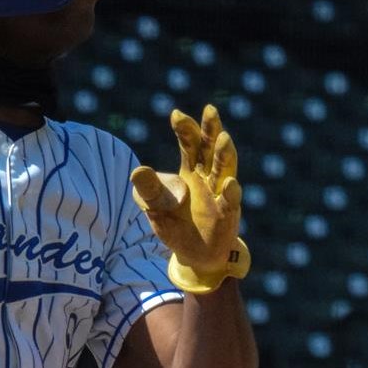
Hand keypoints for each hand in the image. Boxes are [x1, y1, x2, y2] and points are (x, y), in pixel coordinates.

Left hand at [130, 105, 249, 294]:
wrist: (196, 257)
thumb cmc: (176, 226)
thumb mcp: (155, 208)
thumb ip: (148, 190)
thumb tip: (137, 169)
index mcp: (190, 171)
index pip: (189, 145)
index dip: (185, 129)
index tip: (175, 114)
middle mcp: (209, 178)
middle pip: (211, 149)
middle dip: (211, 130)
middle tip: (210, 110)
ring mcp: (220, 195)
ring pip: (226, 169)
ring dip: (225, 154)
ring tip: (223, 138)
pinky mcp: (228, 215)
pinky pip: (230, 202)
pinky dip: (230, 192)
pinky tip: (229, 184)